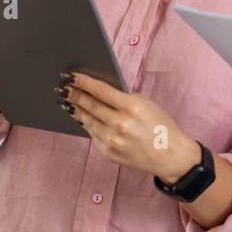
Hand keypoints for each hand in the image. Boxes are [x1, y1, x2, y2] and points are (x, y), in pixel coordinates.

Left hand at [60, 72, 200, 182]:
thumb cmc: (160, 126)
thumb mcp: (146, 104)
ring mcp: (113, 140)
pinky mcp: (109, 152)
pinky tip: (81, 117)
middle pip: (90, 105)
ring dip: (76, 110)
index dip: (83, 82)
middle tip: (62, 88)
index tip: (70, 76)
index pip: (101, 90)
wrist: (170, 155)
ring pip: (88, 121)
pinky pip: (93, 135)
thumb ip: (124, 98)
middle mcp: (120, 124)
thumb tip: (100, 92)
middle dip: (74, 95)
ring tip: (67, 101)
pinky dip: (86, 125)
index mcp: (131, 107)